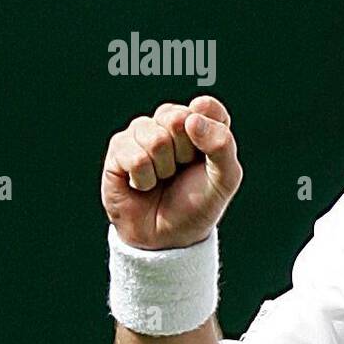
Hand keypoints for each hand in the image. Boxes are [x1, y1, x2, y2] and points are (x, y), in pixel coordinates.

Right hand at [101, 95, 242, 249]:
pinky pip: (134, 156)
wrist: (167, 236)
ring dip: (163, 168)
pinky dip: (144, 179)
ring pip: (154, 138)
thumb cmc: (198, 203)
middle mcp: (170, 123)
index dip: (207, 133)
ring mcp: (142, 133)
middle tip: (182, 170)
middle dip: (185, 152)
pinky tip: (144, 185)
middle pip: (177, 117)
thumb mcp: (225, 178)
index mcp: (200, 124)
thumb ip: (222, 144)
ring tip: (163, 178)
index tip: (207, 157)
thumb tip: (191, 119)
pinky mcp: (118, 148)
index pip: (206, 107)